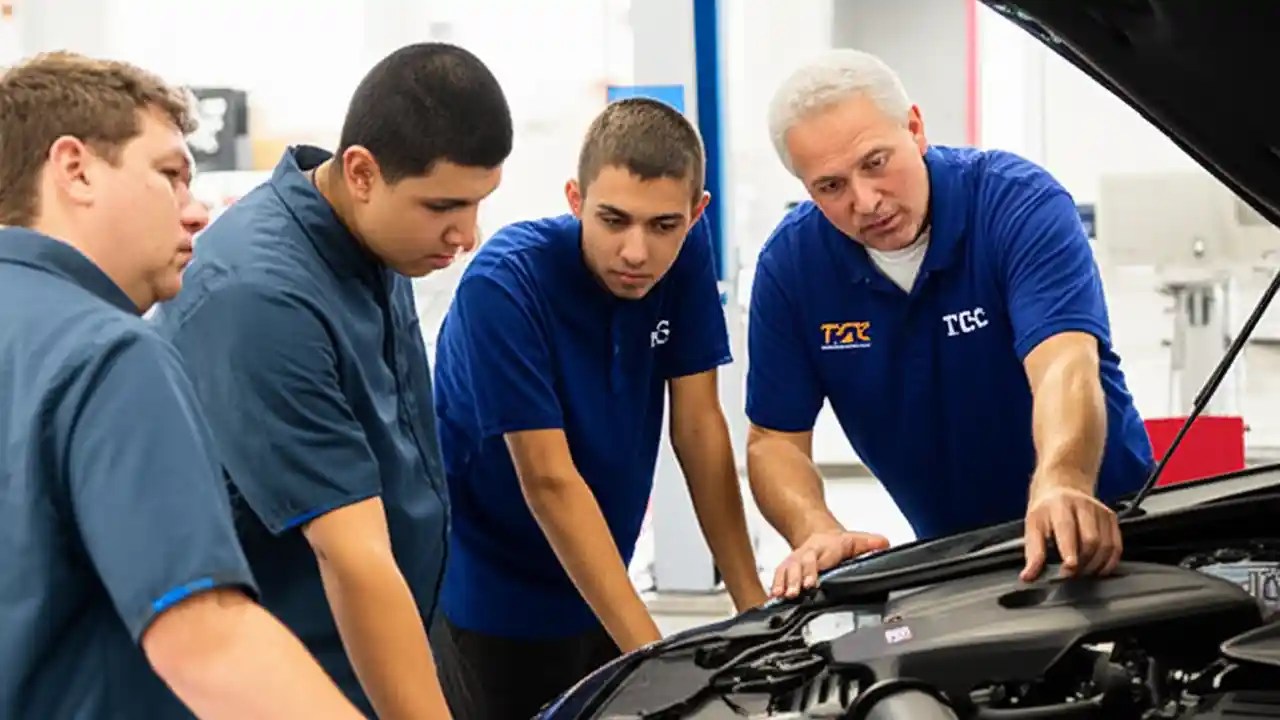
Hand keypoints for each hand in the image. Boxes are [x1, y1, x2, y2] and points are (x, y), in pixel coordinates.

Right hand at [771, 530, 889, 598]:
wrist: (818, 534)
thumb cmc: (837, 544)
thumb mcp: (857, 540)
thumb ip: (870, 544)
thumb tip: (884, 544)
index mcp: (828, 546)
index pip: (823, 556)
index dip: (817, 568)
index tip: (814, 581)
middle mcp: (810, 552)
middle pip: (803, 562)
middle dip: (799, 576)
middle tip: (800, 589)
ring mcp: (797, 559)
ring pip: (789, 568)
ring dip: (786, 581)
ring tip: (785, 595)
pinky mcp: (787, 566)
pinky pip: (779, 573)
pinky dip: (776, 584)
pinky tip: (774, 595)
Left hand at [1021, 482, 1121, 581]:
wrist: (1062, 488)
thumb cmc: (1046, 511)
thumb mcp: (1033, 527)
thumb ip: (1033, 553)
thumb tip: (1028, 577)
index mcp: (1059, 505)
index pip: (1067, 528)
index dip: (1070, 550)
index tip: (1069, 568)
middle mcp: (1083, 505)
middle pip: (1091, 540)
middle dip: (1082, 562)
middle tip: (1071, 574)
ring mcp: (1100, 511)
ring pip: (1106, 545)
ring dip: (1095, 565)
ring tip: (1082, 571)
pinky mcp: (1111, 518)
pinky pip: (1116, 546)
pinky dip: (1109, 562)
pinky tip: (1097, 568)